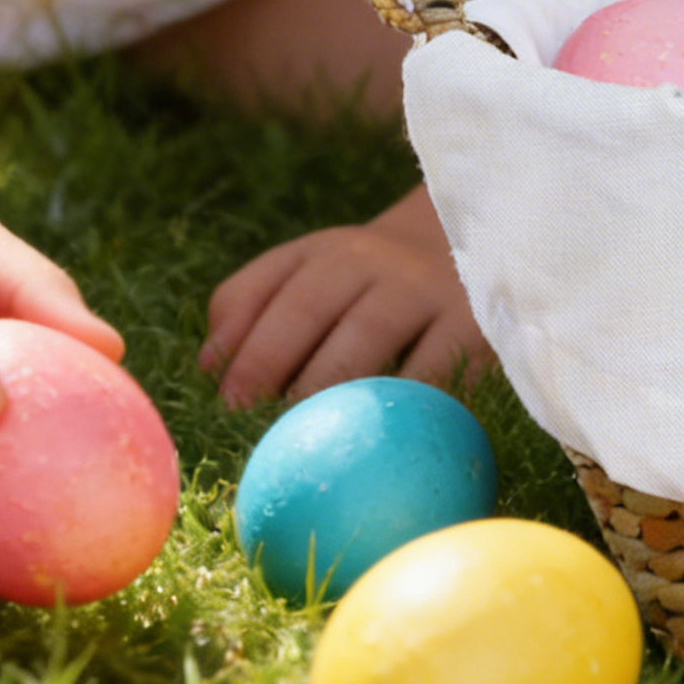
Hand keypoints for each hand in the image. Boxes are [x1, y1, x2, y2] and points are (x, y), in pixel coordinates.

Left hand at [202, 184, 490, 407]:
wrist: (471, 244)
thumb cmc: (371, 282)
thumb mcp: (312, 271)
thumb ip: (252, 304)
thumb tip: (210, 363)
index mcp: (324, 252)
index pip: (269, 287)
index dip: (242, 343)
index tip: (225, 397)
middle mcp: (371, 260)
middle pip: (309, 305)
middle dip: (271, 363)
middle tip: (249, 419)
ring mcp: (423, 287)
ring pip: (367, 333)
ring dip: (328, 387)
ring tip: (306, 433)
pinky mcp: (472, 322)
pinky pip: (434, 368)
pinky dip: (404, 404)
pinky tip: (384, 438)